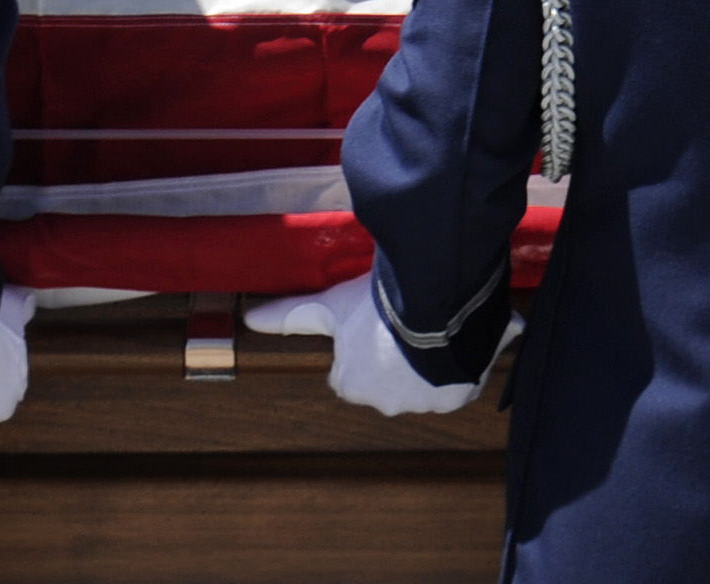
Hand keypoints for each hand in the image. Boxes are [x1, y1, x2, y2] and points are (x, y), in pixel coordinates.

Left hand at [247, 271, 513, 415]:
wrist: (435, 306)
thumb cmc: (379, 309)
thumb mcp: (332, 306)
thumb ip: (290, 316)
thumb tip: (250, 318)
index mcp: (352, 386)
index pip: (351, 373)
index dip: (361, 347)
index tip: (372, 325)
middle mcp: (386, 404)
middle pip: (387, 380)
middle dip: (394, 358)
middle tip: (401, 323)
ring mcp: (425, 402)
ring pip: (423, 382)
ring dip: (426, 363)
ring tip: (430, 328)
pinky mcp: (460, 395)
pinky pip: (456, 383)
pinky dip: (456, 367)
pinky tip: (452, 339)